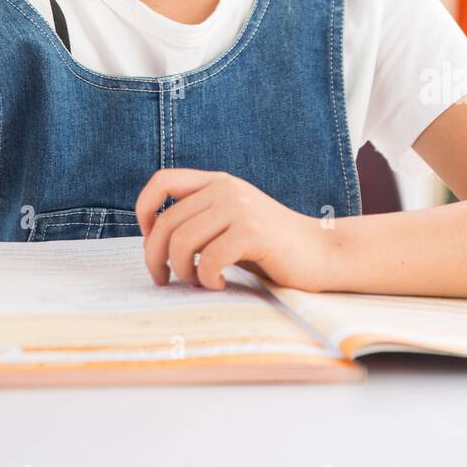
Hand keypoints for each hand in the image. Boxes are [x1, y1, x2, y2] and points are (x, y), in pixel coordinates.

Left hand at [135, 168, 329, 292]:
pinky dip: (206, 279)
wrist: (322, 253)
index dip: (144, 209)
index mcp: (217, 182)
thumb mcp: (232, 221)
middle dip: (155, 257)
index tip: (148, 238)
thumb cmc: (271, 247)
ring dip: (182, 272)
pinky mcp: (253, 232)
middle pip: (166, 222)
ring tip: (199, 282)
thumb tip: (153, 241)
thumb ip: (201, 219)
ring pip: (182, 242)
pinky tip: (220, 285)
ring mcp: (240, 208)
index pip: (162, 180)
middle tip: (163, 280)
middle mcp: (225, 189)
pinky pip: (208, 260)